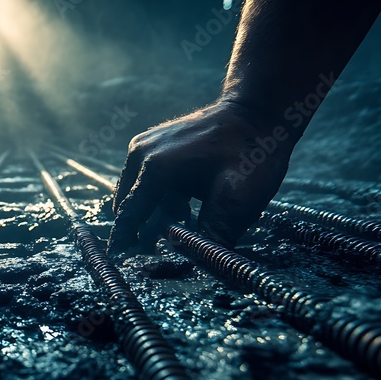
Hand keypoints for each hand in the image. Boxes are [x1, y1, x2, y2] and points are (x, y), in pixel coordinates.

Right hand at [109, 99, 293, 250]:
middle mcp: (141, 155)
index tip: (121, 263)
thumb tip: (195, 266)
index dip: (125, 243)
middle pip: (129, 206)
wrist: (259, 112)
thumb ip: (211, 238)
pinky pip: (145, 180)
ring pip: (137, 194)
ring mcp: (144, 145)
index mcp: (155, 169)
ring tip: (184, 217)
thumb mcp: (236, 202)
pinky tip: (185, 204)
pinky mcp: (153, 143)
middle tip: (162, 249)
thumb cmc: (251, 155)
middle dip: (143, 229)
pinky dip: (158, 197)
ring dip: (153, 213)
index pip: (128, 217)